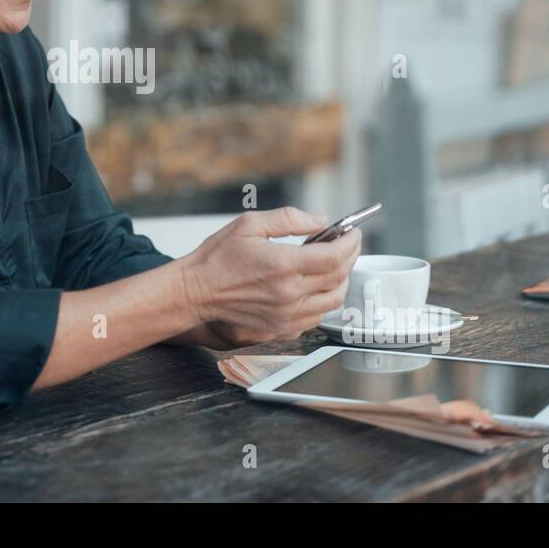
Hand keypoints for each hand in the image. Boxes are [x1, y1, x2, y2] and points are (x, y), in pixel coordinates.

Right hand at [181, 207, 360, 349]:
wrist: (196, 292)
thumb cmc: (217, 259)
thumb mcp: (249, 224)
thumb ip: (289, 219)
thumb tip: (319, 220)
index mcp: (283, 265)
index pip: (334, 257)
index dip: (350, 243)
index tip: (353, 233)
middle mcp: (289, 294)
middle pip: (338, 278)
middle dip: (350, 257)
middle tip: (348, 245)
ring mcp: (286, 315)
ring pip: (333, 301)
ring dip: (341, 281)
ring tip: (336, 266)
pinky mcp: (281, 329)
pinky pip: (316, 318)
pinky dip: (325, 302)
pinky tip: (318, 288)